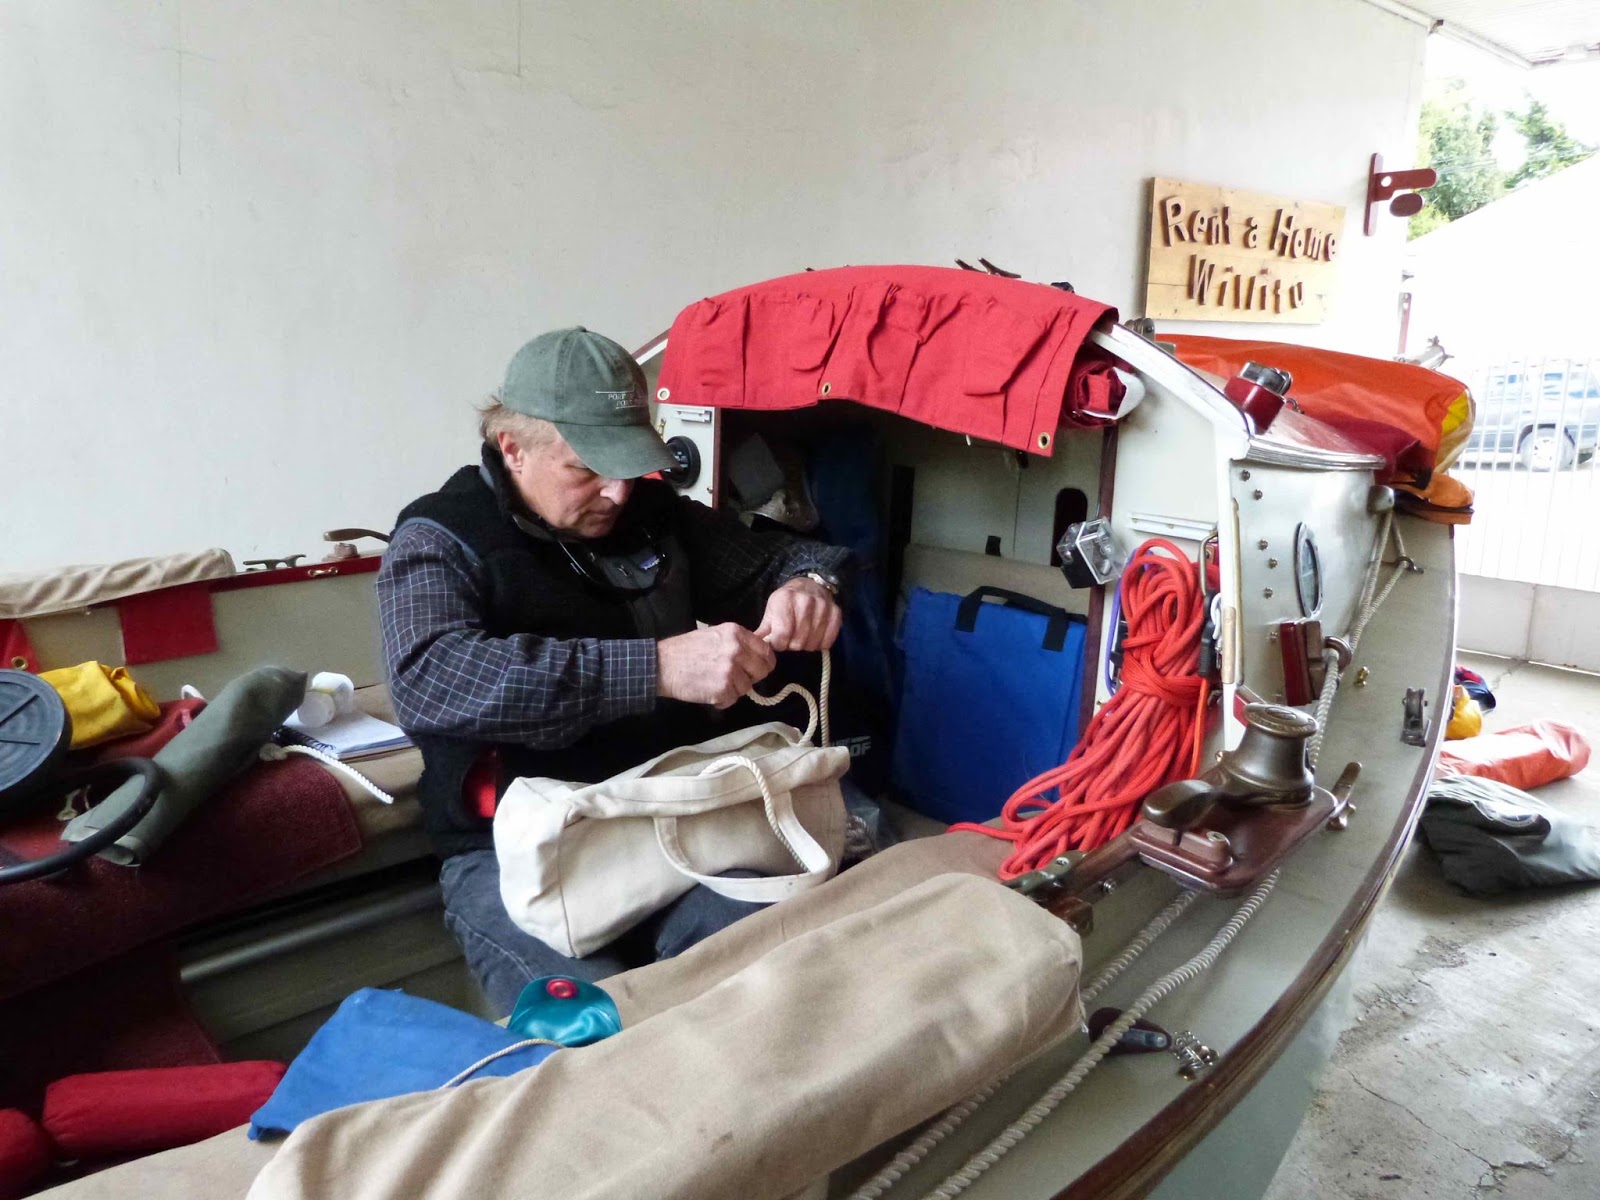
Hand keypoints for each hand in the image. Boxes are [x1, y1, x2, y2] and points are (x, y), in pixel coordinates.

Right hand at [656, 623, 777, 707]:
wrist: (663, 665)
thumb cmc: (686, 649)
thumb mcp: (715, 634)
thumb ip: (738, 642)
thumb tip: (757, 654)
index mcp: (736, 633)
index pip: (766, 651)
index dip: (764, 662)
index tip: (757, 667)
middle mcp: (737, 650)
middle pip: (762, 670)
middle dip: (751, 677)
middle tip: (735, 678)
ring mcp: (731, 670)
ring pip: (747, 687)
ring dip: (735, 689)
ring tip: (716, 683)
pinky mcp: (723, 688)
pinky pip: (733, 699)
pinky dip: (723, 699)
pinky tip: (709, 691)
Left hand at [755, 577, 842, 652]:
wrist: (809, 585)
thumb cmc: (786, 603)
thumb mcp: (771, 612)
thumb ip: (763, 632)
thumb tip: (754, 647)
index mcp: (785, 599)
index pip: (782, 635)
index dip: (779, 644)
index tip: (779, 641)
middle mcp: (805, 601)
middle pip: (798, 642)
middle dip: (792, 645)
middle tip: (791, 639)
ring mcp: (823, 606)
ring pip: (813, 643)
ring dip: (806, 645)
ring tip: (802, 637)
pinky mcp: (836, 613)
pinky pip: (828, 640)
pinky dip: (821, 643)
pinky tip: (815, 637)